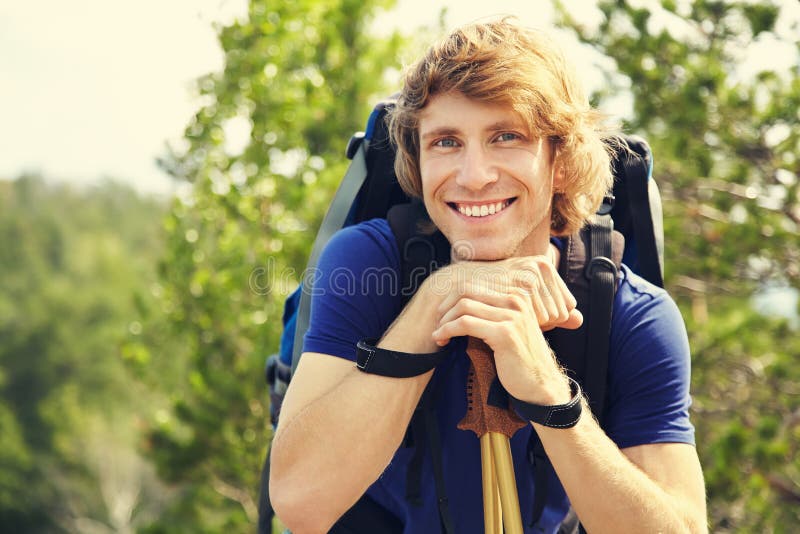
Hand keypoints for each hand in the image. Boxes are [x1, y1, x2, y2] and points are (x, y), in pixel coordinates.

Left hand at [430, 255, 580, 403]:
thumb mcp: (508, 328)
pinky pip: (465, 323)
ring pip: (464, 306)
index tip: (442, 314)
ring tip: (438, 335)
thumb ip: (491, 313)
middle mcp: (516, 301)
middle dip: (446, 306)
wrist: (540, 385)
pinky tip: (442, 339)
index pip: (475, 285)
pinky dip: (448, 329)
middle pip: (467, 291)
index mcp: (516, 296)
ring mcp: (512, 316)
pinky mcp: (504, 333)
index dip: (453, 298)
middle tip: (437, 323)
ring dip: (444, 321)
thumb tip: (458, 304)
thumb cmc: (519, 359)